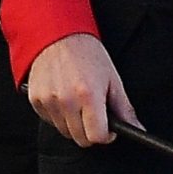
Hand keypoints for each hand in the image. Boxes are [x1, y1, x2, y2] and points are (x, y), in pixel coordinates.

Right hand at [27, 31, 136, 147]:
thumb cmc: (86, 54)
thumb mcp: (112, 78)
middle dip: (90, 131)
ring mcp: (48, 100)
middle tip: (93, 114)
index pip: (97, 137)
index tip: (108, 128)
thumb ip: (124, 108)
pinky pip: (49, 120)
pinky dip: (57, 115)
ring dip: (73, 124)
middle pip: (80, 139)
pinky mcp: (35, 98)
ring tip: (76, 102)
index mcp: (88, 95)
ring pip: (64, 131)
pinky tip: (62, 98)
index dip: (106, 135)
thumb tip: (137, 128)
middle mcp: (66, 100)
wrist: (57, 34)